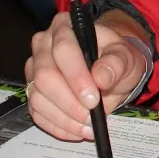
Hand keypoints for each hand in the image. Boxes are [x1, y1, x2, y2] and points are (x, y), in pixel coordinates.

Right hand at [25, 10, 147, 141]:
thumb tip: (100, 77)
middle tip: (91, 118)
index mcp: (65, 27)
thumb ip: (116, 64)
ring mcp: (34, 69)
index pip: (63, 49)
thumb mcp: (126, 56)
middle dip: (69, 102)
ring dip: (64, 118)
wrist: (110, 69)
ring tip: (88, 127)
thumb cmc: (116, 58)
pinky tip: (76, 130)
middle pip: (44, 76)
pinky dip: (57, 126)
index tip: (93, 99)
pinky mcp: (32, 91)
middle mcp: (43, 44)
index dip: (76, 77)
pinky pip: (36, 113)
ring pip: (37, 97)